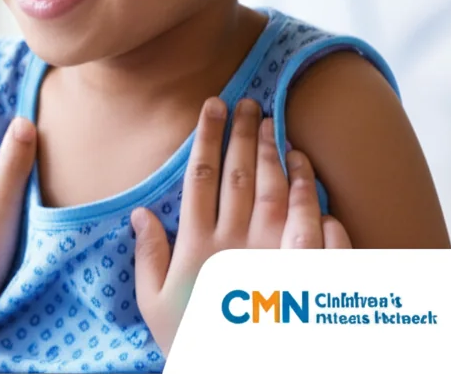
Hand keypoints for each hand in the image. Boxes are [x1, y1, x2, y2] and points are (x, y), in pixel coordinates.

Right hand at [131, 97, 351, 354]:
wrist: (237, 371)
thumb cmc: (193, 338)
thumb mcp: (154, 302)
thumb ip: (149, 254)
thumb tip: (140, 211)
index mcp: (197, 244)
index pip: (202, 176)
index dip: (207, 137)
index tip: (213, 106)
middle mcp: (235, 241)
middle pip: (240, 175)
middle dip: (243, 134)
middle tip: (249, 103)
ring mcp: (271, 255)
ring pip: (274, 192)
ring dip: (274, 155)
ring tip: (274, 126)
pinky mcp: (301, 272)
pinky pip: (310, 226)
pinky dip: (309, 195)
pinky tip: (306, 171)